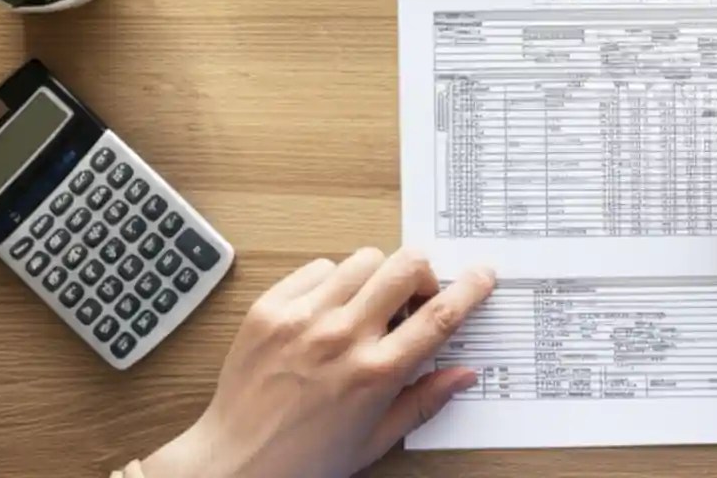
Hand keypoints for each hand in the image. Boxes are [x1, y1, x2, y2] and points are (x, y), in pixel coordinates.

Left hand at [141, 248, 494, 477]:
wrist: (234, 463)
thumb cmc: (304, 459)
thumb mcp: (376, 439)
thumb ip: (424, 401)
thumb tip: (464, 374)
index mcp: (375, 374)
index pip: (439, 316)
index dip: (469, 289)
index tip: (482, 275)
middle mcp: (342, 338)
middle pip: (406, 268)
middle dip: (424, 272)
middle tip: (418, 294)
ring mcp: (303, 319)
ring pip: (364, 259)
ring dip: (378, 276)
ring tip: (368, 305)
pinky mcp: (270, 309)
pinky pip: (318, 268)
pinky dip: (333, 281)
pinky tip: (328, 309)